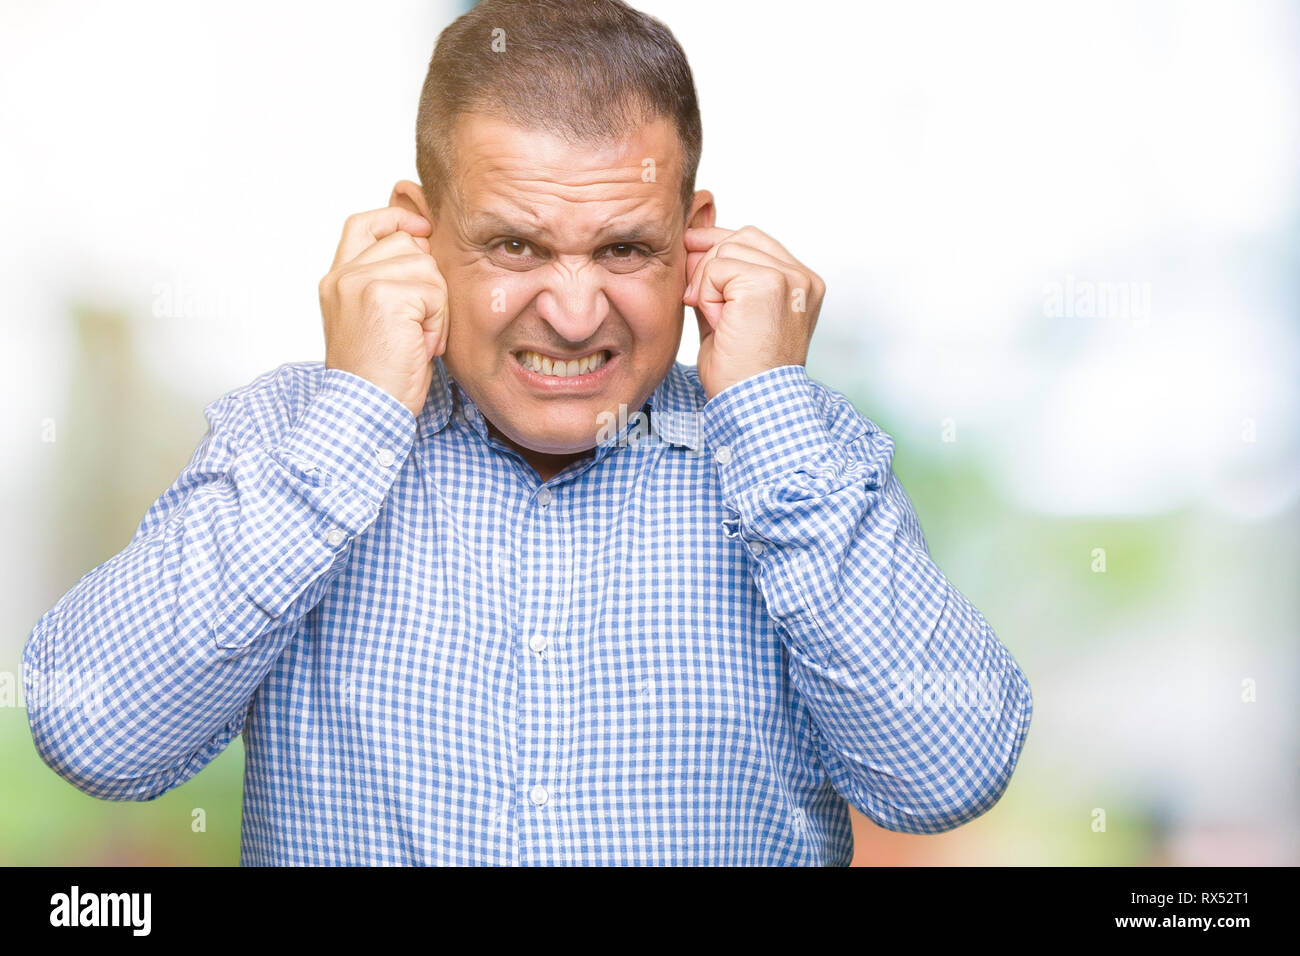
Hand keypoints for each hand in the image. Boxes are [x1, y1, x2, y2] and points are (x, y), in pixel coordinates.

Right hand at [318, 205, 448, 417]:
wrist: (363, 412)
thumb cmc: (376, 378)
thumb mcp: (375, 320)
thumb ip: (387, 281)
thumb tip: (423, 245)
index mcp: (336, 280)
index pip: (364, 223)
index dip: (398, 218)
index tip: (424, 229)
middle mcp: (343, 276)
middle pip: (408, 243)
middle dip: (428, 281)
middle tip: (418, 324)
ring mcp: (360, 282)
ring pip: (427, 267)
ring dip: (436, 307)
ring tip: (417, 339)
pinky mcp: (384, 295)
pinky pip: (435, 292)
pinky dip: (438, 323)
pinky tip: (421, 346)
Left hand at [682, 225, 824, 400]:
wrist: (755, 406)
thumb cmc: (743, 374)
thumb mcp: (731, 316)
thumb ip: (719, 281)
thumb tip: (693, 246)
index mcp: (802, 285)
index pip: (754, 241)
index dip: (718, 247)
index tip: (693, 258)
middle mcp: (802, 278)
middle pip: (740, 238)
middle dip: (709, 264)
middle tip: (699, 303)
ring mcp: (789, 278)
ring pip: (726, 251)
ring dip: (709, 285)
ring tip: (718, 321)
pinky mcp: (768, 284)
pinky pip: (718, 268)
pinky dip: (708, 296)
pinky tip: (719, 323)